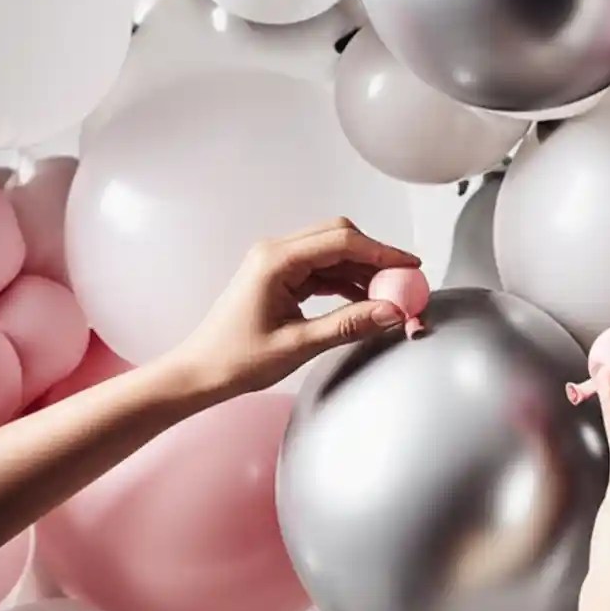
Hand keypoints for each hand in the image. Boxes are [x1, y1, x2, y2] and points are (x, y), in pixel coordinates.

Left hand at [165, 218, 420, 394]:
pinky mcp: (280, 278)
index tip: (410, 266)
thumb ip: (348, 325)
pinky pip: (322, 270)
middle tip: (403, 281)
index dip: (381, 252)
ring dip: (362, 271)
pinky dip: (346, 282)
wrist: (199, 372)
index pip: (341, 242)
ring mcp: (277, 264)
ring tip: (388, 297)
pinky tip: (364, 302)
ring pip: (332, 254)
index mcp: (276, 260)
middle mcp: (276, 253)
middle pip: (339, 238)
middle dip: (375, 257)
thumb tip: (389, 311)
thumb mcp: (299, 344)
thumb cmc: (235, 360)